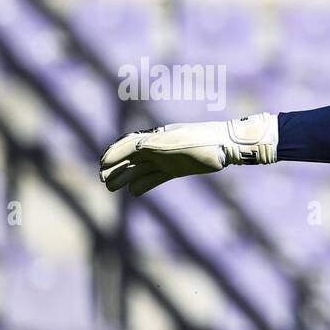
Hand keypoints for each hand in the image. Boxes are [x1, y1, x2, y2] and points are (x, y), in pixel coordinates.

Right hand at [99, 112, 278, 196]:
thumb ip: (159, 145)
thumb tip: (137, 148)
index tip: (101, 165)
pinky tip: (133, 192)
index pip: (129, 145)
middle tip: (102, 180)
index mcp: (156, 137)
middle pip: (131, 158)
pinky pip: (155, 177)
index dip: (115, 154)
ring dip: (125, 177)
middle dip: (115, 168)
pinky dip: (144, 184)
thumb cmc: (204, 142)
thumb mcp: (180, 143)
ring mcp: (166, 159)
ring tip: (110, 188)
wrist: (227, 146)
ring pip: (140, 169)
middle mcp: (158, 147)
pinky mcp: (176, 169)